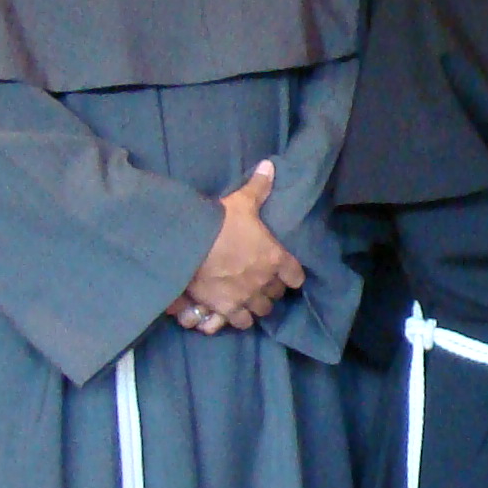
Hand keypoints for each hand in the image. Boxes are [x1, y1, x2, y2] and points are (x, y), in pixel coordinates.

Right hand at [175, 162, 304, 332]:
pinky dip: (240, 319)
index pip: (296, 275)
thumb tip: (270, 165)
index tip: (287, 272)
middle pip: (277, 295)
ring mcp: (247, 297)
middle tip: (263, 283)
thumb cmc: (221, 222)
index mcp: (275, 257)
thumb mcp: (242, 202)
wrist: (191, 245)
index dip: (292, 274)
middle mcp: (265, 281)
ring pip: (262, 310)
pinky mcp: (228, 309)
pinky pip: (242, 322)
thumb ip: (259, 187)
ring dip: (258, 306)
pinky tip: (234, 312)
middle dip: (272, 290)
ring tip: (250, 299)